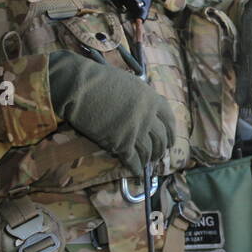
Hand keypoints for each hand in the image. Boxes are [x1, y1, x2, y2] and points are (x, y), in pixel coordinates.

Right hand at [46, 51, 174, 174]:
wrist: (80, 87)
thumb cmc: (100, 80)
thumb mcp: (130, 84)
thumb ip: (141, 99)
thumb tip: (144, 110)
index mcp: (152, 99)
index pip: (169, 119)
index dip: (171, 132)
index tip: (171, 141)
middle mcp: (148, 116)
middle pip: (161, 138)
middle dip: (161, 149)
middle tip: (158, 155)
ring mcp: (135, 131)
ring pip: (148, 151)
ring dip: (148, 159)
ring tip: (147, 163)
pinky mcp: (120, 143)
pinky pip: (132, 160)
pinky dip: (135, 167)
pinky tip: (136, 171)